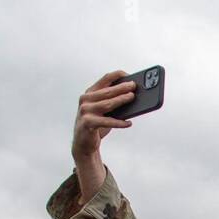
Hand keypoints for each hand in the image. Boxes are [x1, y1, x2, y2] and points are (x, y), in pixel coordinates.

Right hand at [73, 71, 135, 199]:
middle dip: (122, 87)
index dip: (117, 76)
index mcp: (90, 93)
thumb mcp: (104, 111)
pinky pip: (106, 122)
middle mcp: (86, 100)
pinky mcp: (88, 123)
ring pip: (107, 104)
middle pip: (107, 91)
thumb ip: (113, 103)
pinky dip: (119, 123)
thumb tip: (133, 97)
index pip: (104, 80)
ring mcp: (85, 111)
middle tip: (134, 85)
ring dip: (121, 100)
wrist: (84, 143)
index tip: (129, 75)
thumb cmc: (97, 124)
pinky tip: (129, 123)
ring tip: (133, 97)